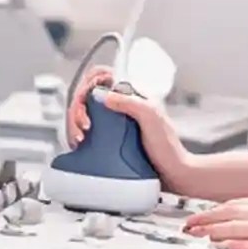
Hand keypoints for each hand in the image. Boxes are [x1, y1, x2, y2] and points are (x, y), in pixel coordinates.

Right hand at [66, 65, 193, 189]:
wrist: (172, 173)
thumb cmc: (167, 146)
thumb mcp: (151, 117)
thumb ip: (129, 102)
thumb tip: (103, 94)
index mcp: (132, 93)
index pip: (102, 76)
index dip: (89, 83)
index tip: (86, 99)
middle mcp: (121, 104)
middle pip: (87, 95)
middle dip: (78, 107)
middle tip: (83, 125)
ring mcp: (113, 122)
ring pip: (83, 112)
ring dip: (75, 122)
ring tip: (81, 138)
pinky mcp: (108, 138)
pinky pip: (86, 130)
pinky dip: (77, 134)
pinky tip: (80, 143)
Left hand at [183, 194, 247, 248]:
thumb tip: (237, 223)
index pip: (238, 203)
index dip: (213, 210)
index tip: (197, 217)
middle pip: (236, 212)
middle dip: (209, 219)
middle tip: (191, 226)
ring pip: (244, 227)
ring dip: (218, 232)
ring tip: (201, 236)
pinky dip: (242, 245)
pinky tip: (228, 247)